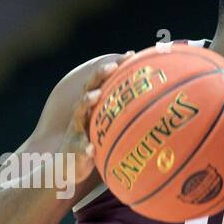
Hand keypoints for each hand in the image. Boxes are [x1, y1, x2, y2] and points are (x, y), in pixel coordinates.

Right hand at [60, 52, 131, 183]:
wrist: (69, 169)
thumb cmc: (93, 145)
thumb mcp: (108, 129)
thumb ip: (124, 117)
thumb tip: (155, 107)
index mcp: (92, 109)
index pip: (102, 83)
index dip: (114, 67)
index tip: (129, 54)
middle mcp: (82, 116)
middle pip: (88, 90)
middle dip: (99, 77)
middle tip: (111, 66)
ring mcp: (76, 132)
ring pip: (78, 114)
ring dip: (86, 103)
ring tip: (96, 96)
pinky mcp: (74, 151)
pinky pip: (79, 149)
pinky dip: (85, 148)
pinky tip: (91, 148)